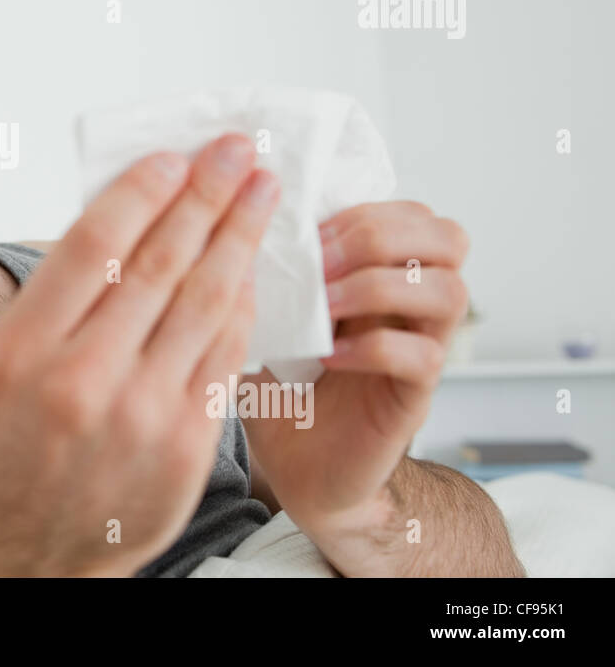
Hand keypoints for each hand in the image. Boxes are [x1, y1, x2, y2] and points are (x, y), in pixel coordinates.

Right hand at [0, 135, 279, 576]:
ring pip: (203, 301)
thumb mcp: (5, 365)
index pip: (93, 246)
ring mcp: (140, 413)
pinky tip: (253, 266)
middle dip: (206, 195)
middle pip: (158, 263)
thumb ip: (58, 299)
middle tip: (238, 150)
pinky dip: (242, 302)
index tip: (176, 155)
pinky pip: (226, 353)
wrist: (41, 546)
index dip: (142, 191)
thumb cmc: (20, 443)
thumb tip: (127, 213)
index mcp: (22, 349)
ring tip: (262, 193)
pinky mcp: (188, 442)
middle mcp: (80, 378)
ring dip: (239, 237)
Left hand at [238, 201, 469, 532]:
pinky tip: (327, 355)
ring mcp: (420, 351)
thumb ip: (262, 274)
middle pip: (449, 238)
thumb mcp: (263, 319)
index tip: (305, 231)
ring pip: (450, 292)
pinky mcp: (413, 399)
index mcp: (380, 275)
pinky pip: (424, 357)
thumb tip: (231, 219)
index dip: (364, 209)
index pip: (413, 213)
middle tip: (322, 262)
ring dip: (380, 286)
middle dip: (381, 234)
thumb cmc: (279, 389)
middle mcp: (411, 307)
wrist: (296, 471)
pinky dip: (374, 347)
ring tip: (325, 305)